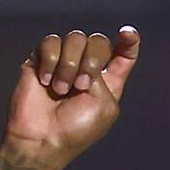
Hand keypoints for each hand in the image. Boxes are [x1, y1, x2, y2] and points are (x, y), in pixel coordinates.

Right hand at [4, 26, 140, 169]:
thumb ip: (102, 75)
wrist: (42, 137)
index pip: (123, 54)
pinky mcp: (40, 59)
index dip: (129, 41)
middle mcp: (87, 68)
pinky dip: (50, 61)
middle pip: (99, 41)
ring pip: (75, 38)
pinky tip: (46, 81)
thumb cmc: (76, 129)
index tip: (128, 33)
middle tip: (81, 86)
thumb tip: (80, 56)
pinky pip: (51, 42)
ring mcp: (64, 62)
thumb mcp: (104, 105)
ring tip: (61, 89)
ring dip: (69, 65)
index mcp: (108, 82)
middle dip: (92, 60)